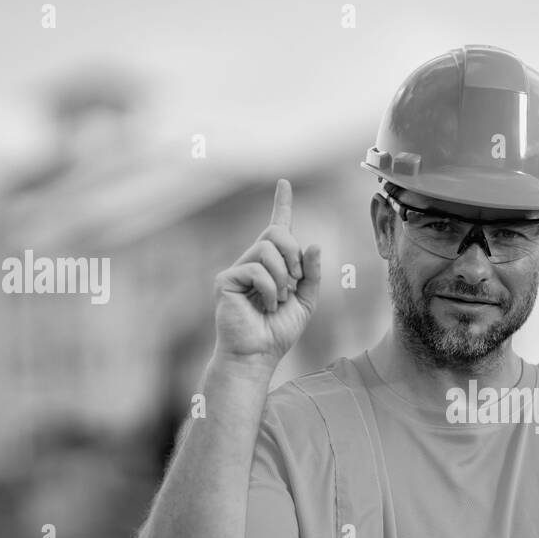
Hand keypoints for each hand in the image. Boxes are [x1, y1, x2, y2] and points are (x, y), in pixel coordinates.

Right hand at [212, 179, 322, 363]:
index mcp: (272, 264)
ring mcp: (237, 269)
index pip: (278, 227)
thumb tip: (313, 244)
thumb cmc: (278, 332)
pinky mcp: (225, 280)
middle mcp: (252, 261)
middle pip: (277, 232)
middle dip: (294, 255)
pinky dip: (269, 288)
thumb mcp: (305, 301)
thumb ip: (311, 274)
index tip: (284, 182)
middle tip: (295, 282)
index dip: (281, 203)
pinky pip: (256, 269)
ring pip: (268, 249)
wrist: (257, 355)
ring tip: (276, 300)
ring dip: (282, 278)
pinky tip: (264, 304)